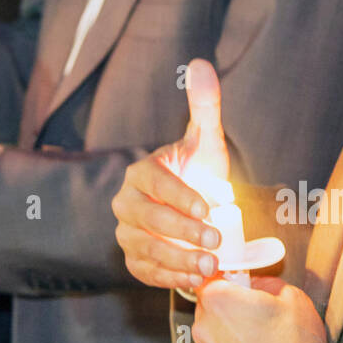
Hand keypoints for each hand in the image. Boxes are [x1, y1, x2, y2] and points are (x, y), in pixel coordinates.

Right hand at [112, 57, 229, 290]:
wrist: (196, 214)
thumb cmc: (200, 173)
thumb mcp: (207, 142)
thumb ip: (204, 105)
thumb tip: (201, 63)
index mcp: (140, 172)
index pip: (156, 184)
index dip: (182, 196)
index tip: (212, 206)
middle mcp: (127, 203)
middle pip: (147, 218)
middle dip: (183, 230)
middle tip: (216, 240)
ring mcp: (127, 233)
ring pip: (146, 248)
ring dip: (178, 259)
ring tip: (210, 265)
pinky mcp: (135, 260)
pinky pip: (146, 272)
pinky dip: (170, 278)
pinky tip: (196, 279)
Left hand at [193, 276, 326, 342]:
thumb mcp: (290, 296)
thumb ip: (266, 282)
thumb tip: (259, 283)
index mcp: (219, 299)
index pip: (208, 277)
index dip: (223, 277)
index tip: (235, 280)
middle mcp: (206, 325)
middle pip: (208, 304)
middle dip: (226, 303)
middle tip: (251, 308)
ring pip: (211, 328)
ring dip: (226, 327)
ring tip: (254, 333)